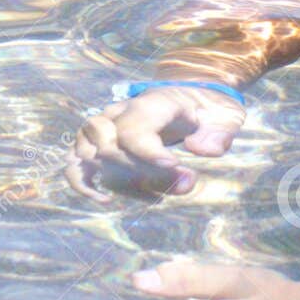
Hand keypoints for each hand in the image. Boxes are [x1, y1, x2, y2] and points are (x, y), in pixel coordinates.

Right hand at [65, 85, 243, 200]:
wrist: (192, 99)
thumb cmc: (207, 111)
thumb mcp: (226, 117)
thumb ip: (218, 134)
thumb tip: (201, 150)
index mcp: (151, 103)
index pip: (133, 130)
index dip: (148, 156)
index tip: (174, 169)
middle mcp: (120, 112)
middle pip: (110, 148)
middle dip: (144, 175)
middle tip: (183, 182)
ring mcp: (102, 126)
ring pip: (89, 156)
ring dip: (120, 183)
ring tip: (156, 193)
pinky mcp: (94, 143)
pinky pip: (74, 163)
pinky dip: (82, 184)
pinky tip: (105, 199)